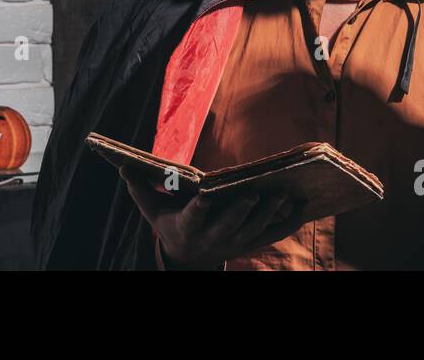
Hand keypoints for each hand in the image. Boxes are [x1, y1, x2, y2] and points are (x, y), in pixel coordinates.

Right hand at [119, 166, 308, 269]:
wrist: (189, 256)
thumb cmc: (171, 224)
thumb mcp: (152, 211)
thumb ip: (140, 189)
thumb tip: (122, 166)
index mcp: (188, 228)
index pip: (193, 218)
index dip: (199, 208)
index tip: (204, 196)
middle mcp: (213, 239)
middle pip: (230, 226)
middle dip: (242, 212)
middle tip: (254, 195)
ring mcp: (234, 243)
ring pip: (254, 231)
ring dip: (270, 214)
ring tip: (283, 195)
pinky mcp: (251, 243)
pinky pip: (272, 235)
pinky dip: (287, 223)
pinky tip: (301, 207)